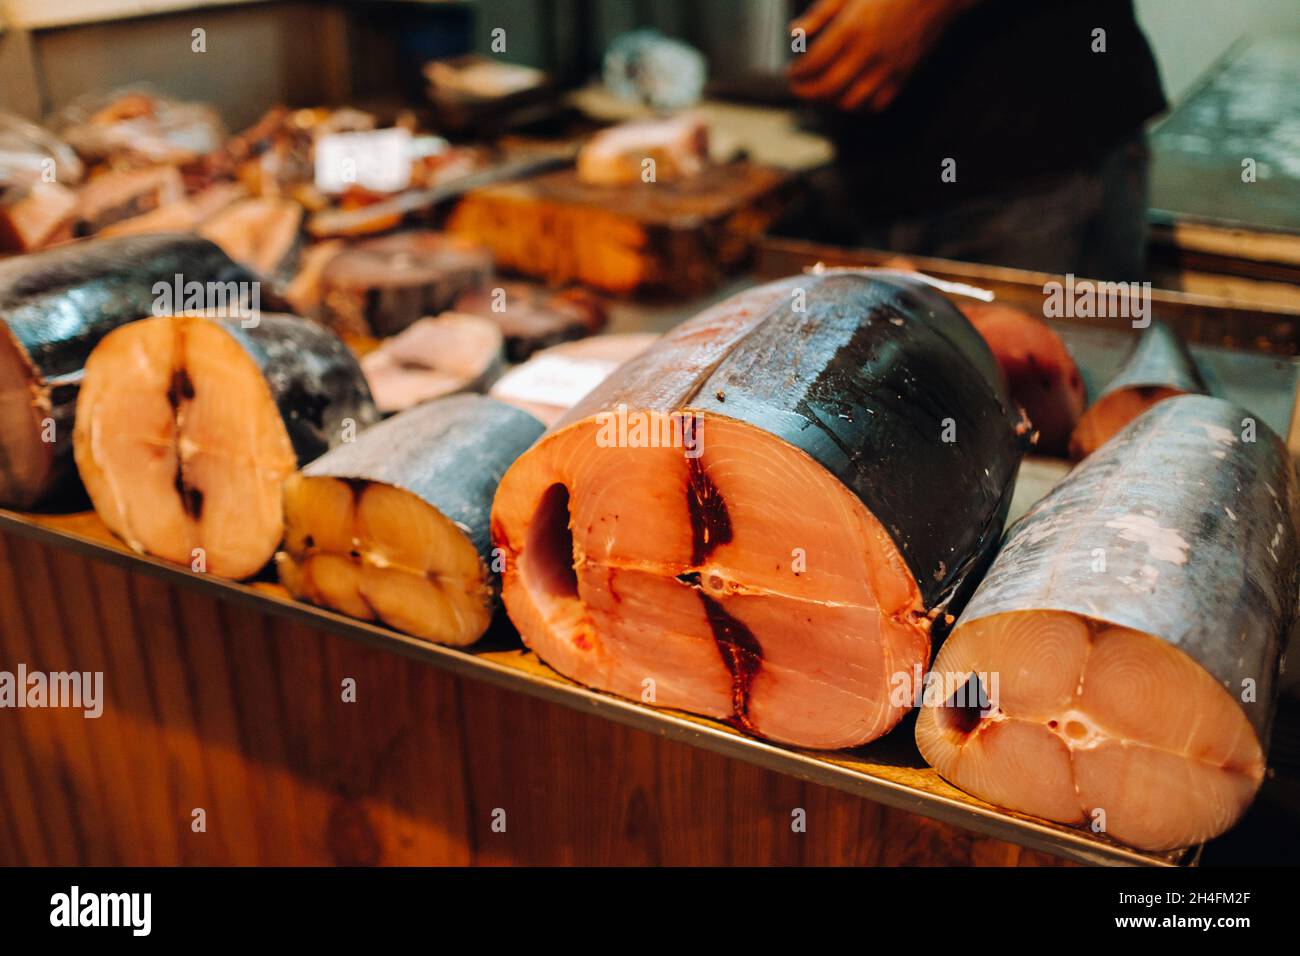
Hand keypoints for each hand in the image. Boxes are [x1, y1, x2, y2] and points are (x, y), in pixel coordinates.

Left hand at [788, 0, 974, 110]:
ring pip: (850, 102)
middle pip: (828, 88)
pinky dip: (858, 106)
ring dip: (829, 102)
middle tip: (798, 88)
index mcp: (853, 28)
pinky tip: (849, 95)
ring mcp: (888, 67)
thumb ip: (820, 13)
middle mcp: (869, 51)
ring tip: (821, 93)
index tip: (791, 72)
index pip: (814, 63)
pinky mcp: (903, 75)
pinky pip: (876, 104)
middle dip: (806, 93)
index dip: (797, 73)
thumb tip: (794, 34)